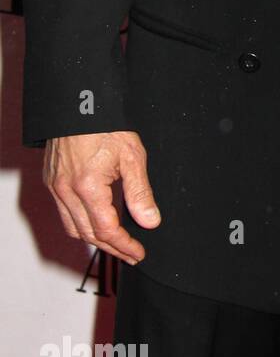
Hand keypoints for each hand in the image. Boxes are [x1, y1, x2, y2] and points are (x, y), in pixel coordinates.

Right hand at [43, 131, 160, 264]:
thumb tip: (150, 221)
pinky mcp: (51, 181)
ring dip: (94, 239)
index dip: (124, 245)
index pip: (106, 229)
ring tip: (116, 243)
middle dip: (111, 247)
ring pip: (73, 227)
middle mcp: (66, 191)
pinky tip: (96, 221)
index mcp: (88, 186)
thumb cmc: (107, 124)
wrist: (81, 103)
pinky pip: (64, 213)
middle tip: (131, 253)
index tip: (138, 253)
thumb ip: (140, 192)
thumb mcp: (132, 156)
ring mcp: (56, 187)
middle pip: (88, 234)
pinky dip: (80, 223)